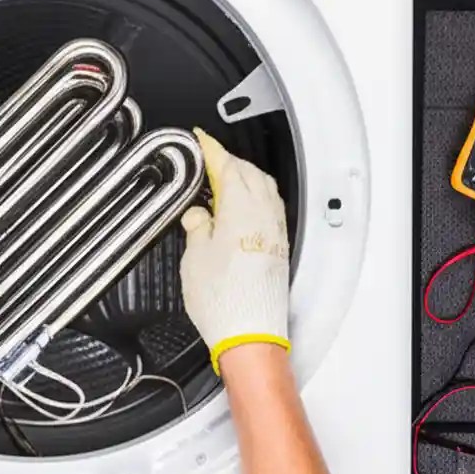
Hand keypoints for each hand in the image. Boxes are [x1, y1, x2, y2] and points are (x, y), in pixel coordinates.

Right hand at [180, 129, 290, 374]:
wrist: (250, 334)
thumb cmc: (224, 299)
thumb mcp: (195, 256)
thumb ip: (197, 226)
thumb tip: (198, 215)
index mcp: (242, 206)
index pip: (226, 165)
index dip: (211, 149)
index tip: (201, 138)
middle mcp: (265, 214)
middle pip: (249, 173)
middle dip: (229, 162)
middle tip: (208, 160)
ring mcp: (276, 230)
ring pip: (263, 189)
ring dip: (245, 178)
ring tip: (224, 182)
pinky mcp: (279, 248)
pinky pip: (270, 208)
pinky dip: (256, 198)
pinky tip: (242, 207)